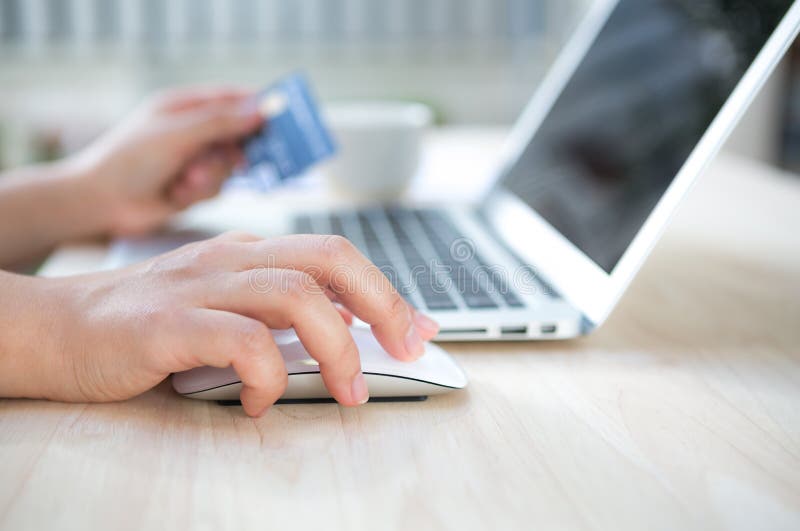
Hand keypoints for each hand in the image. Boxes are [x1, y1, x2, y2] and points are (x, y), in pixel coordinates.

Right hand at [21, 233, 438, 415]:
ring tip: (346, 390)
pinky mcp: (167, 323)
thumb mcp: (223, 306)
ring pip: (296, 295)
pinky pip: (241, 341)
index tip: (420, 328)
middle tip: (407, 351)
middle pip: (330, 258)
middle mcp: (231, 258)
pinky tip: (263, 402)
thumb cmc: (149, 324)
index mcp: (249, 252)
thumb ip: (279, 313)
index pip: (335, 254)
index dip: (387, 290)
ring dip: (337, 349)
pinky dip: (268, 376)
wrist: (56, 327)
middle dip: (383, 305)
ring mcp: (199, 285)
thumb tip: (346, 331)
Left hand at [74, 87, 263, 235]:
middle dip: (236, 150)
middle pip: (236, 134)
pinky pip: (217, 187)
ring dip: (210, 175)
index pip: (229, 98)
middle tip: (245, 160)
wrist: (101, 203)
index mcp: (183, 106)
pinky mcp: (192, 187)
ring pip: (229, 165)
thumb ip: (222, 122)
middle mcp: (191, 131)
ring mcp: (192, 160)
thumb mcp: (179, 134)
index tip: (281, 114)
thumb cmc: (131, 159)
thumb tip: (261, 110)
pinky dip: (200, 191)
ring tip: (186, 180)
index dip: (255, 105)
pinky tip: (177, 193)